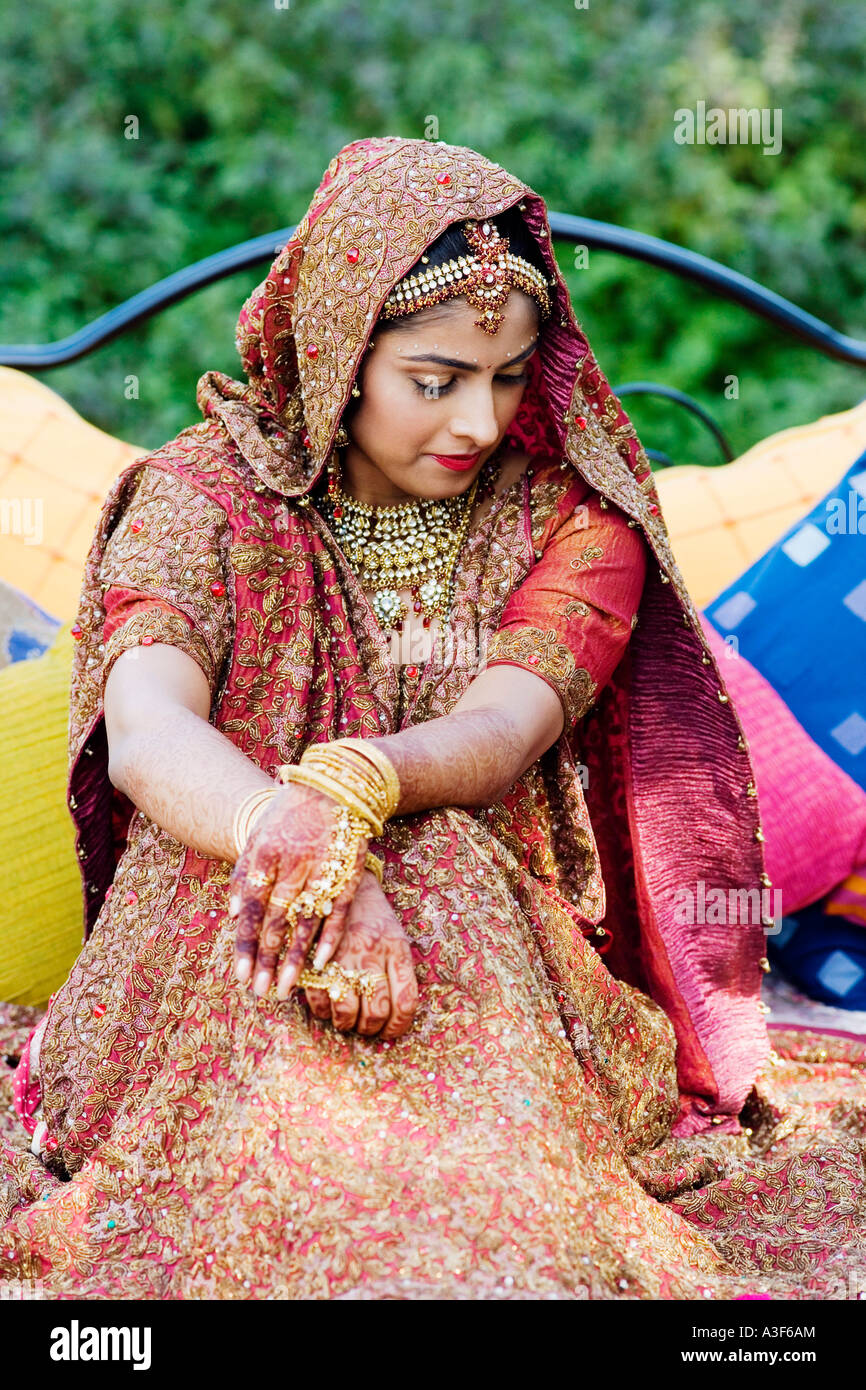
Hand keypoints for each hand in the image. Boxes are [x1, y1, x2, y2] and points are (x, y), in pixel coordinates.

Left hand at [228, 782, 367, 999]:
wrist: (334, 787)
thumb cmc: (288, 815)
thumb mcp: (259, 837)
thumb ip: (243, 874)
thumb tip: (232, 914)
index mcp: (265, 855)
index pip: (252, 908)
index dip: (245, 943)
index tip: (239, 975)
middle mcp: (293, 864)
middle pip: (276, 920)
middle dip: (267, 959)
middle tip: (260, 991)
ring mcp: (323, 869)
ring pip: (306, 921)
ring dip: (295, 957)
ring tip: (286, 987)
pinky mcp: (348, 872)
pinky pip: (338, 911)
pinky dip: (329, 937)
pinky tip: (320, 963)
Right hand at [303, 871, 418, 1038]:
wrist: (338, 880)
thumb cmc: (371, 915)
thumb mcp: (394, 935)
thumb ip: (398, 970)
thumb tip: (396, 1014)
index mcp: (395, 948)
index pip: (406, 1002)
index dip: (399, 1026)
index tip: (391, 1031)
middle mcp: (370, 954)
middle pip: (376, 1012)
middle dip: (371, 1028)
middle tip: (366, 1026)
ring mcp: (341, 957)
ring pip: (347, 1012)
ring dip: (346, 1023)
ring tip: (346, 1019)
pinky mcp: (314, 958)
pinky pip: (319, 1001)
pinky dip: (323, 1011)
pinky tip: (326, 1003)